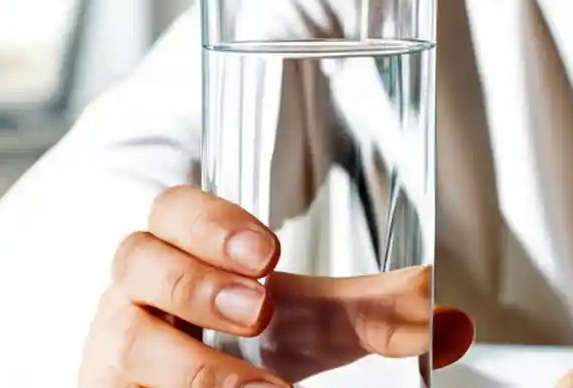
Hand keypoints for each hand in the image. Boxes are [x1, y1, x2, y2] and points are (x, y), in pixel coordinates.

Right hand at [80, 185, 473, 386]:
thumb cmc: (238, 342)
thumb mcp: (307, 326)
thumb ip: (374, 316)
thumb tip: (459, 324)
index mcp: (178, 248)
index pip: (172, 208)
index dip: (210, 221)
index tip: (268, 252)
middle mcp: (134, 292)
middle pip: (133, 259)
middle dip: (195, 280)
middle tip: (260, 307)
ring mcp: (113, 347)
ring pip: (123, 340)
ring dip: (192, 364)